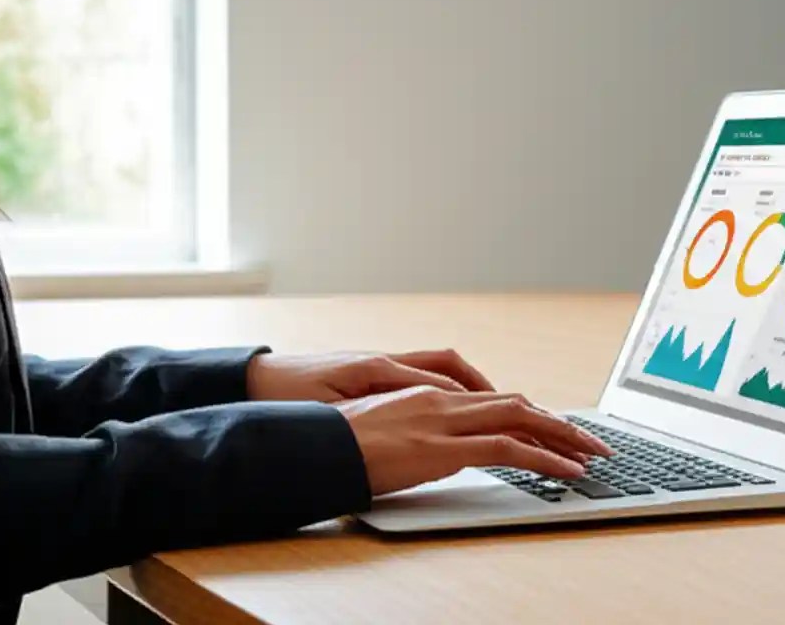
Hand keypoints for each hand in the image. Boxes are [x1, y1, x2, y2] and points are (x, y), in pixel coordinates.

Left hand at [246, 349, 494, 402]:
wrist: (255, 380)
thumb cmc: (286, 398)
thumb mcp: (328, 411)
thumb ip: (371, 413)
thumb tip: (410, 423)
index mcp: (376, 367)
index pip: (441, 382)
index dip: (476, 402)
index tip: (508, 424)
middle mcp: (385, 360)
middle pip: (454, 369)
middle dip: (493, 393)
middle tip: (528, 415)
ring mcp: (383, 363)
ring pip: (445, 367)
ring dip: (477, 385)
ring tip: (507, 408)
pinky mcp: (376, 369)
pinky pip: (427, 371)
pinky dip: (454, 383)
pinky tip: (464, 402)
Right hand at [337, 386, 614, 495]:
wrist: (313, 444)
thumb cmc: (338, 441)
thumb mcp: (383, 430)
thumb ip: (415, 432)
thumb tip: (432, 448)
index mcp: (429, 395)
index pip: (495, 400)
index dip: (531, 414)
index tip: (555, 429)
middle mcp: (444, 401)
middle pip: (517, 405)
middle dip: (559, 423)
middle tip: (590, 440)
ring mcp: (446, 422)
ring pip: (522, 420)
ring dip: (563, 437)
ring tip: (593, 454)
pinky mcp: (445, 448)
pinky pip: (509, 450)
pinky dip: (545, 458)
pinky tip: (567, 470)